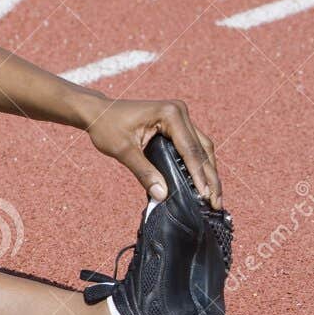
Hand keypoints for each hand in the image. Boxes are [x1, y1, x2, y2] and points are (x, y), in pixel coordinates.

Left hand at [83, 96, 222, 208]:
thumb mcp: (122, 150)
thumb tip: (162, 196)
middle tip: (216, 202)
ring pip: (202, 148)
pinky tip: (202, 183)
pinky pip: (193, 146)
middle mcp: (179, 112)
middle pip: (202, 149)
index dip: (199, 175)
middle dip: (210, 177)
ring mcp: (180, 116)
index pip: (190, 149)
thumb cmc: (106, 127)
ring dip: (208, 172)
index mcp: (169, 114)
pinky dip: (199, 164)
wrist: (97, 112)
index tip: (207, 196)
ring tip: (214, 197)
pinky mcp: (177, 124)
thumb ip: (143, 172)